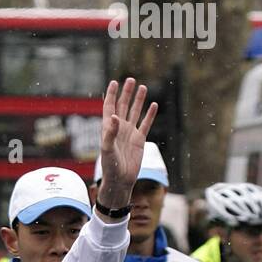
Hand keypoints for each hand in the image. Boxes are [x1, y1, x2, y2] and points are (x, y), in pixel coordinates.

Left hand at [97, 78, 158, 210]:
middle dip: (126, 93)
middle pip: (123, 106)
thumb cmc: (110, 167)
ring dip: (138, 100)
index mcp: (108, 129)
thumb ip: (110, 132)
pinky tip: (154, 105)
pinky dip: (150, 115)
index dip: (111, 95)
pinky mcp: (139, 141)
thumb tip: (114, 116)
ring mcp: (129, 134)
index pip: (109, 107)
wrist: (120, 181)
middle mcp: (119, 129)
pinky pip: (145, 124)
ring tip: (142, 87)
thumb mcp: (107, 149)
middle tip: (130, 80)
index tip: (114, 82)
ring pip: (135, 113)